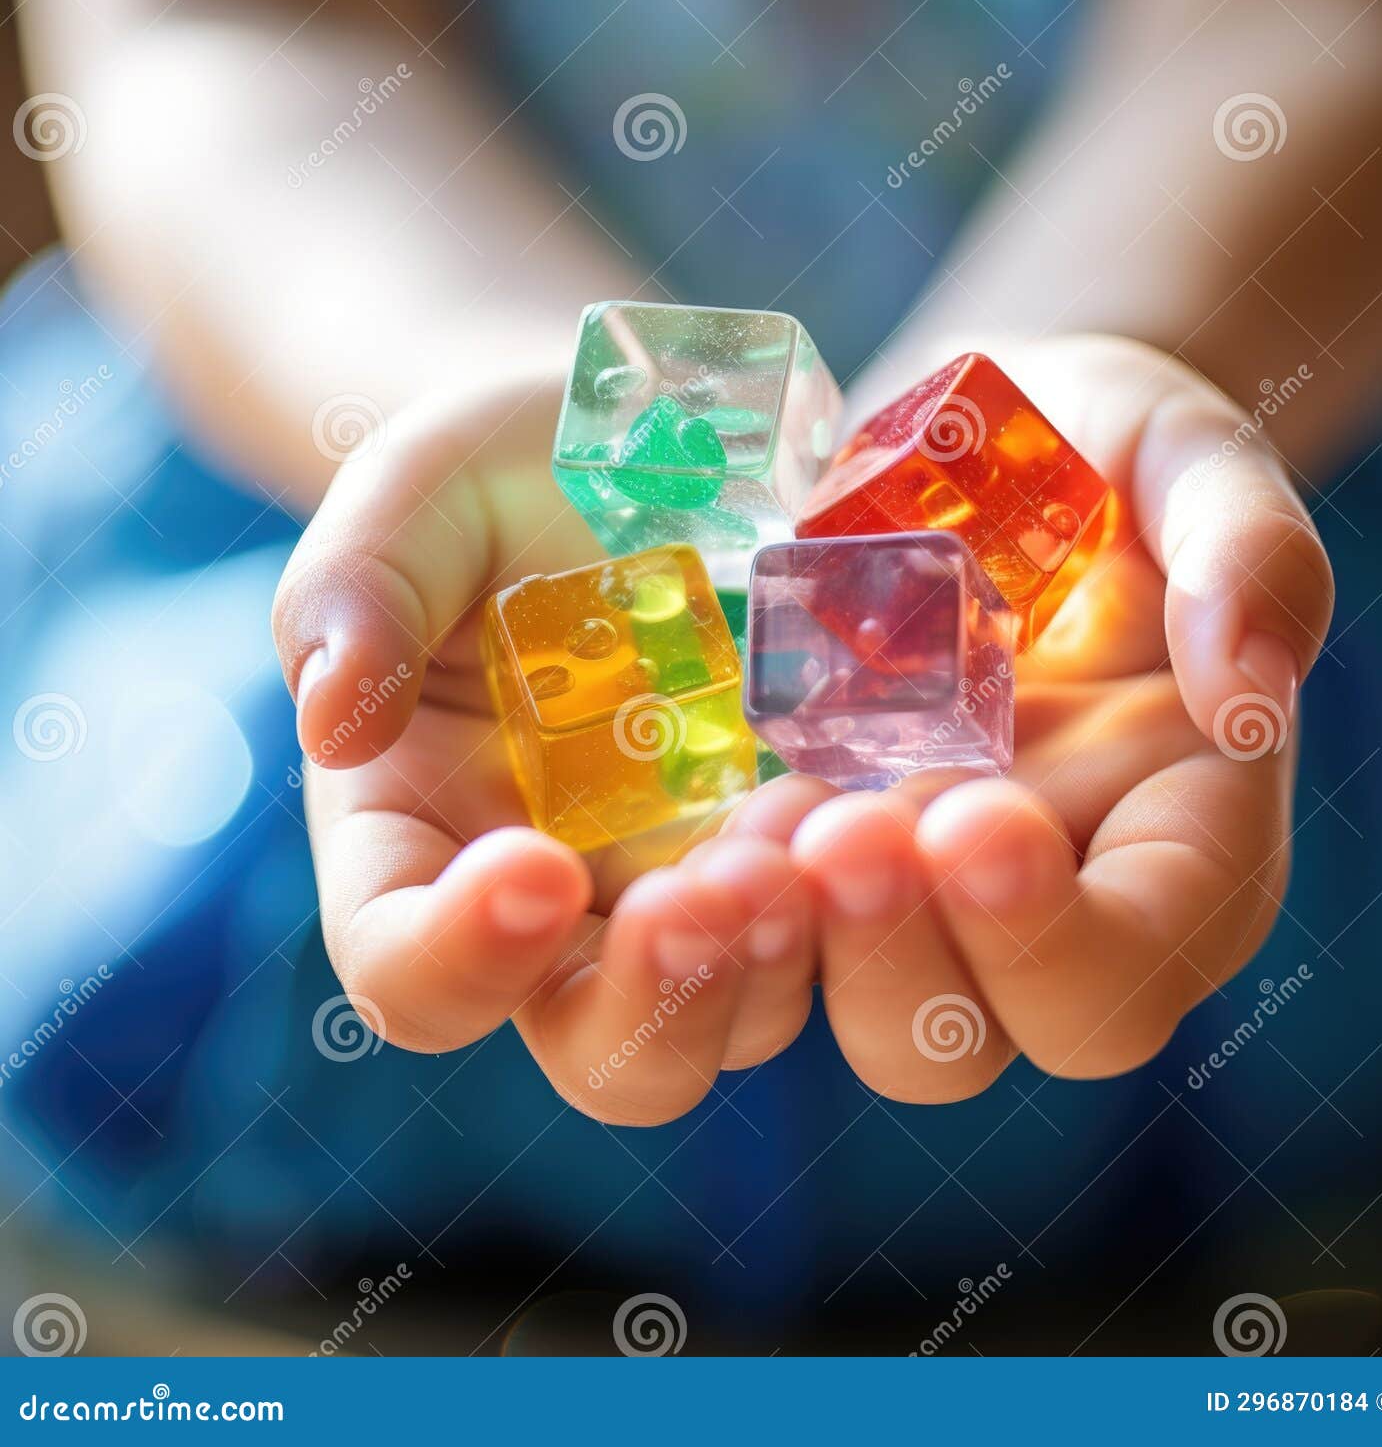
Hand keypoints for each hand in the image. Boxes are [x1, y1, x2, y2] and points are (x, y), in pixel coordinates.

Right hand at [272, 375, 816, 1123]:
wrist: (627, 455)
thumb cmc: (490, 480)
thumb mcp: (411, 499)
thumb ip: (355, 592)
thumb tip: (333, 717)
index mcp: (423, 848)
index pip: (413, 975)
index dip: (463, 958)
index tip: (535, 865)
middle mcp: (567, 908)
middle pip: (610, 1055)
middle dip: (665, 1002)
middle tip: (715, 887)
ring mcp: (696, 880)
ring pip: (752, 1011)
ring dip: (793, 948)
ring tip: (829, 823)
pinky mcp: (803, 836)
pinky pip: (857, 910)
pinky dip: (888, 880)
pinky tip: (919, 793)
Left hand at [723, 334, 1333, 1100]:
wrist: (982, 438)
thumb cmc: (1115, 451)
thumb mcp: (1196, 459)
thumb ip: (1250, 552)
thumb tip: (1251, 688)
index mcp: (1180, 842)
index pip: (1139, 961)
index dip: (1058, 935)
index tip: (980, 817)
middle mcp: (1047, 901)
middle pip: (982, 1034)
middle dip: (902, 962)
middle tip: (843, 828)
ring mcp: (918, 890)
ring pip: (855, 1013)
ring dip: (789, 960)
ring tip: (730, 859)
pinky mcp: (815, 850)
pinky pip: (762, 932)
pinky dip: (715, 910)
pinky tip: (672, 846)